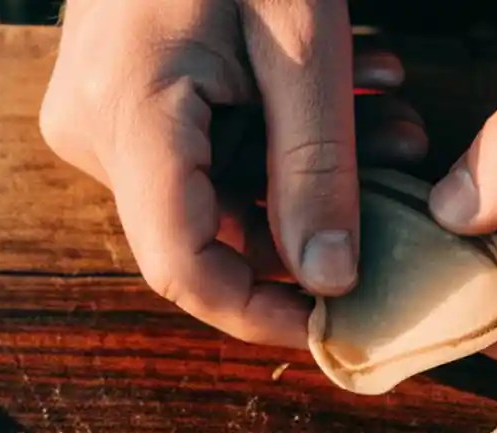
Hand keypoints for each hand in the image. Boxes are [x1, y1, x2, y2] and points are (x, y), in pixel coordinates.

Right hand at [40, 0, 426, 347]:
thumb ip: (317, 169)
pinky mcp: (124, 98)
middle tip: (401, 178)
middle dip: (316, 217)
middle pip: (210, 227)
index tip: (336, 322)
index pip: (182, 267)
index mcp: (127, 120)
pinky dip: (282, 134)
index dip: (259, 313)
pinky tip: (350, 89)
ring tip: (392, 115)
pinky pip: (207, 148)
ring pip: (219, 188)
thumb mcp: (300, 46)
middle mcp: (95, 133)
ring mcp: (103, 115)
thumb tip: (331, 282)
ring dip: (314, 167)